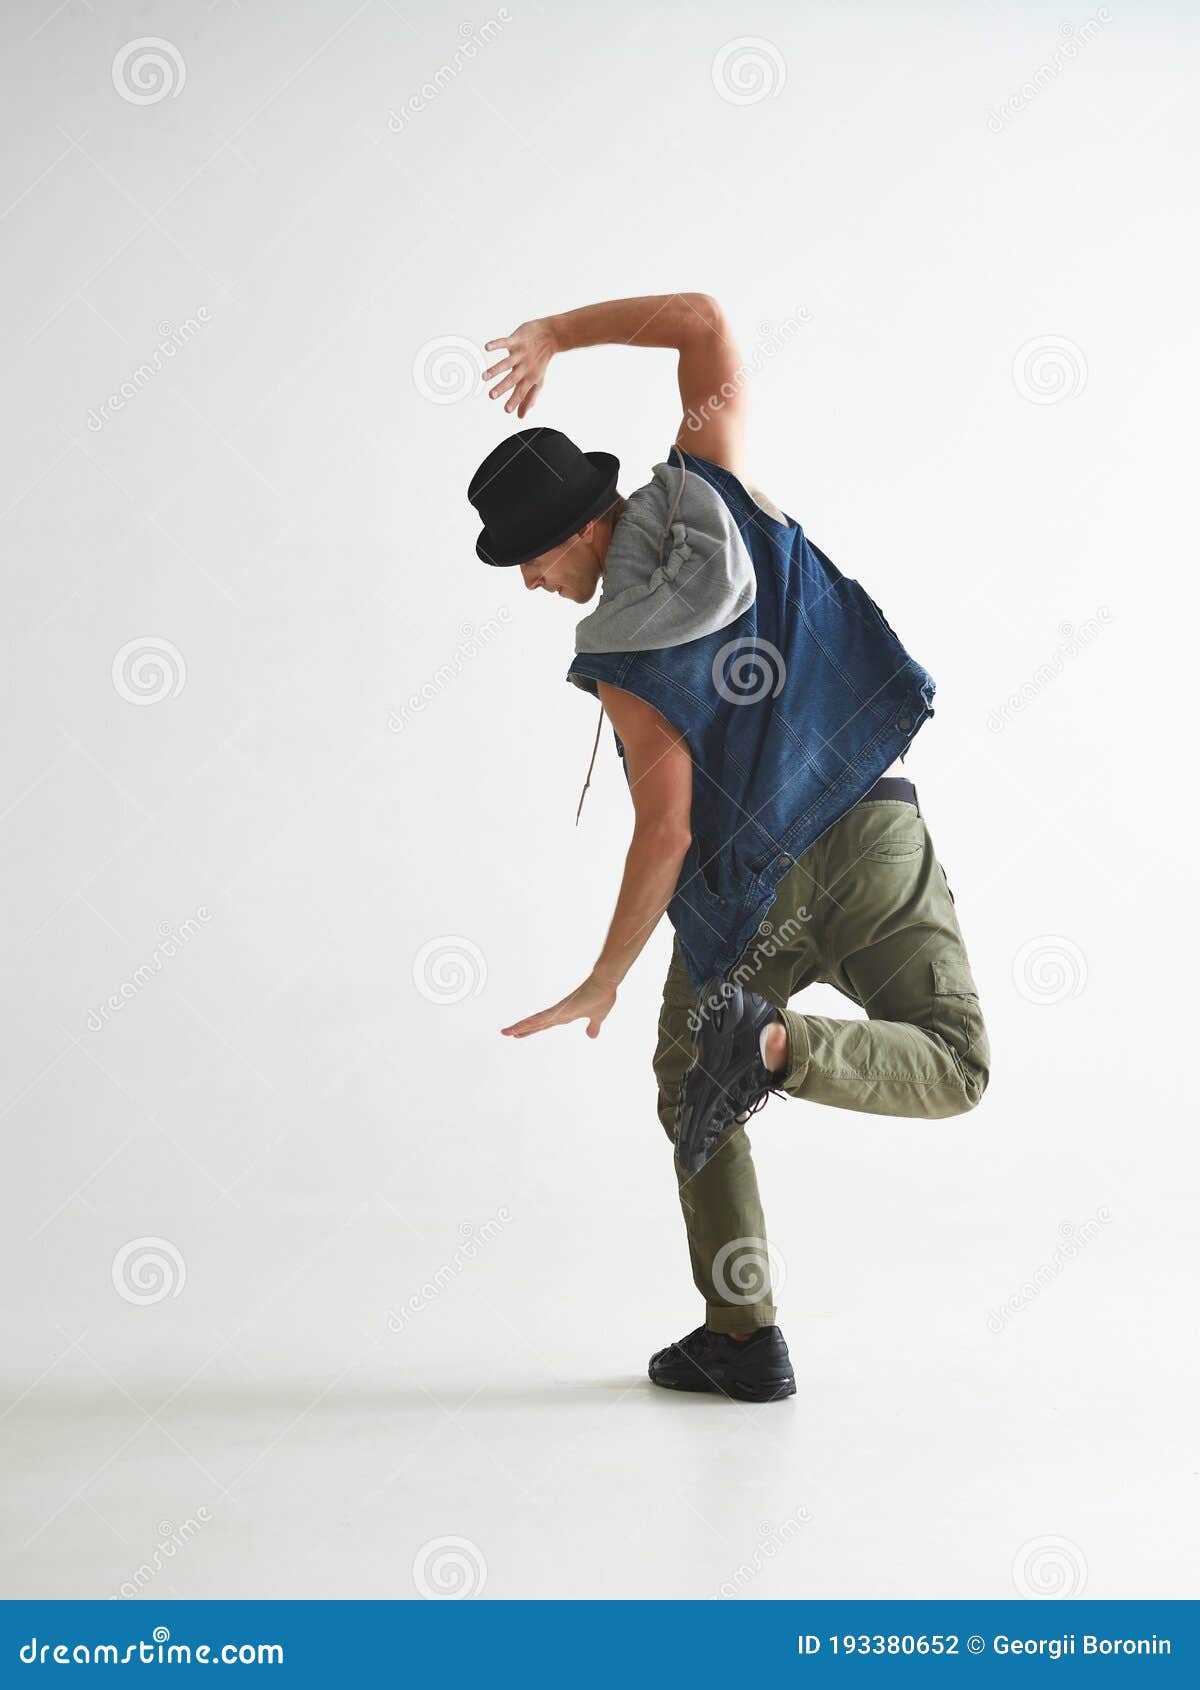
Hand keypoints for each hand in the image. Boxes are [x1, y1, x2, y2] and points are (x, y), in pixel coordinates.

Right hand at [483, 318, 557, 417]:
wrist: (551, 336)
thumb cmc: (541, 361)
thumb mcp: (538, 380)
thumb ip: (529, 398)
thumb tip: (520, 416)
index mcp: (530, 377)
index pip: (521, 392)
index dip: (515, 401)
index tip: (507, 410)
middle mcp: (525, 367)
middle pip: (512, 379)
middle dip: (502, 387)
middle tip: (491, 396)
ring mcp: (520, 353)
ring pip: (506, 363)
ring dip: (495, 369)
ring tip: (484, 376)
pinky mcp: (516, 340)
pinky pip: (505, 342)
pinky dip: (496, 344)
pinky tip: (487, 347)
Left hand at [501, 973, 616, 1039]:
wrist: (606, 983)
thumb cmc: (601, 996)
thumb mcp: (598, 1018)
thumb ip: (593, 1027)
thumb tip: (591, 1035)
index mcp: (565, 1016)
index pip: (543, 1024)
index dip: (531, 1030)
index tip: (519, 1034)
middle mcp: (558, 1013)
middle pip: (535, 1023)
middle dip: (521, 1029)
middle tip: (505, 1032)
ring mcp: (558, 1010)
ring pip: (535, 1020)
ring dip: (521, 1026)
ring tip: (507, 1032)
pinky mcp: (562, 1008)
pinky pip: (544, 1017)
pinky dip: (533, 1022)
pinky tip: (522, 1026)